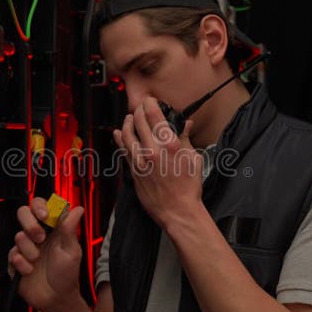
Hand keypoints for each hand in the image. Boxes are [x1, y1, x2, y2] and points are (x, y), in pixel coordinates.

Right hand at [8, 197, 84, 311]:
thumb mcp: (72, 251)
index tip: (45, 215)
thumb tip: (78, 209)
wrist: (56, 298)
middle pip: (23, 214)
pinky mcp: (15, 262)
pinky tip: (30, 270)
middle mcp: (36, 235)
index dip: (39, 206)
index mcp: (51, 229)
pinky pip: (12, 255)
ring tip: (38, 260)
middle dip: (30, 224)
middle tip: (40, 237)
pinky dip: (22, 264)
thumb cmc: (67, 275)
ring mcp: (25, 248)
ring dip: (30, 249)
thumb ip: (70, 229)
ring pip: (18, 236)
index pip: (40, 207)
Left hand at [113, 97, 204, 228]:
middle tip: (140, 108)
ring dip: (127, 122)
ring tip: (130, 118)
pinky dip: (119, 139)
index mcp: (169, 144)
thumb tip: (185, 124)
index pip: (154, 115)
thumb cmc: (188, 187)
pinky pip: (122, 150)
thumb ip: (185, 138)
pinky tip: (119, 133)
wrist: (178, 210)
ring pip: (126, 133)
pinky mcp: (133, 171)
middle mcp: (152, 150)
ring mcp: (140, 160)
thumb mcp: (193, 158)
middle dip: (138, 110)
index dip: (150, 103)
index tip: (150, 101)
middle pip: (138, 120)